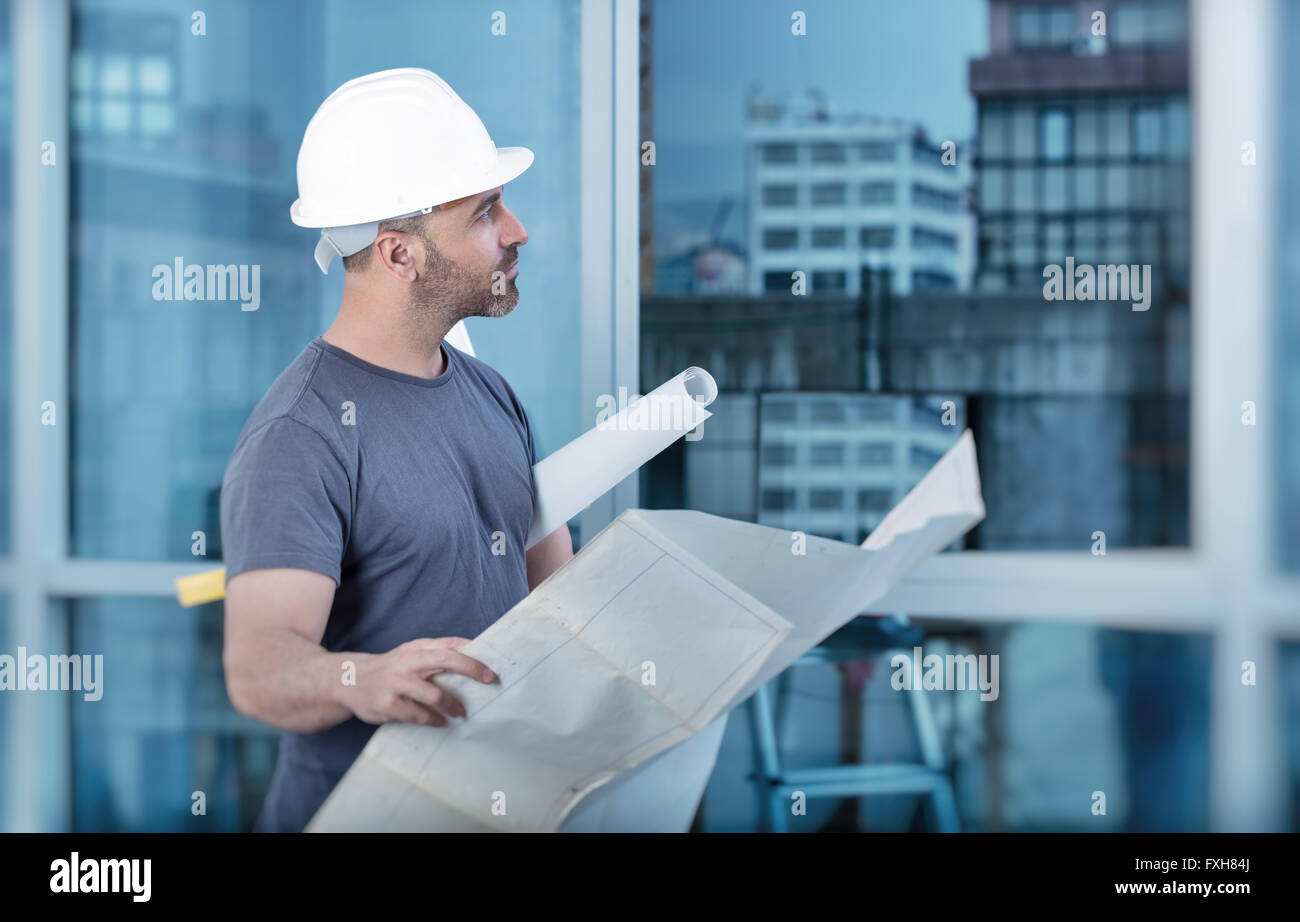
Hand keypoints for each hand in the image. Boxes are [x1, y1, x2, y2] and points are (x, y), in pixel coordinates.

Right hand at [345, 637, 494, 726]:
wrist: (348, 680)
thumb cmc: (391, 669)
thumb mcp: (410, 655)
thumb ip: (436, 657)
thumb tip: (474, 663)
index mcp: (416, 647)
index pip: (449, 644)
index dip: (472, 653)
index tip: (491, 665)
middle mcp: (407, 661)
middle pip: (445, 659)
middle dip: (470, 668)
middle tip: (488, 681)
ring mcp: (395, 683)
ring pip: (434, 694)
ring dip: (452, 705)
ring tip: (460, 712)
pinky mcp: (387, 704)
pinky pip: (418, 715)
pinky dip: (433, 720)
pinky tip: (439, 722)